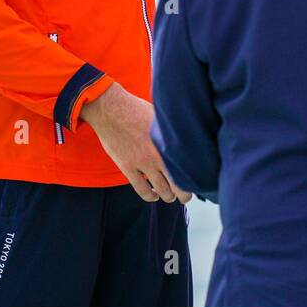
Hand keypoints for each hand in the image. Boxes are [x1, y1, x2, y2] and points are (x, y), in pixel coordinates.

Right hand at [80, 82, 183, 202]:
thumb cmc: (137, 109)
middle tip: (185, 196)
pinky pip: (142, 190)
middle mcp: (159, 155)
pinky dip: (150, 196)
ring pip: (162, 190)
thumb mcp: (161, 117)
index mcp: (170, 142)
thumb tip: (188, 133)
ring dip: (168, 196)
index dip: (195, 177)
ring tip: (170, 195)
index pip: (189, 167)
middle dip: (184, 194)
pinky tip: (154, 195)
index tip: (196, 180)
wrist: (111, 109)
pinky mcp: (128, 168)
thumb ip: (173, 130)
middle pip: (179, 184)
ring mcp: (143, 163)